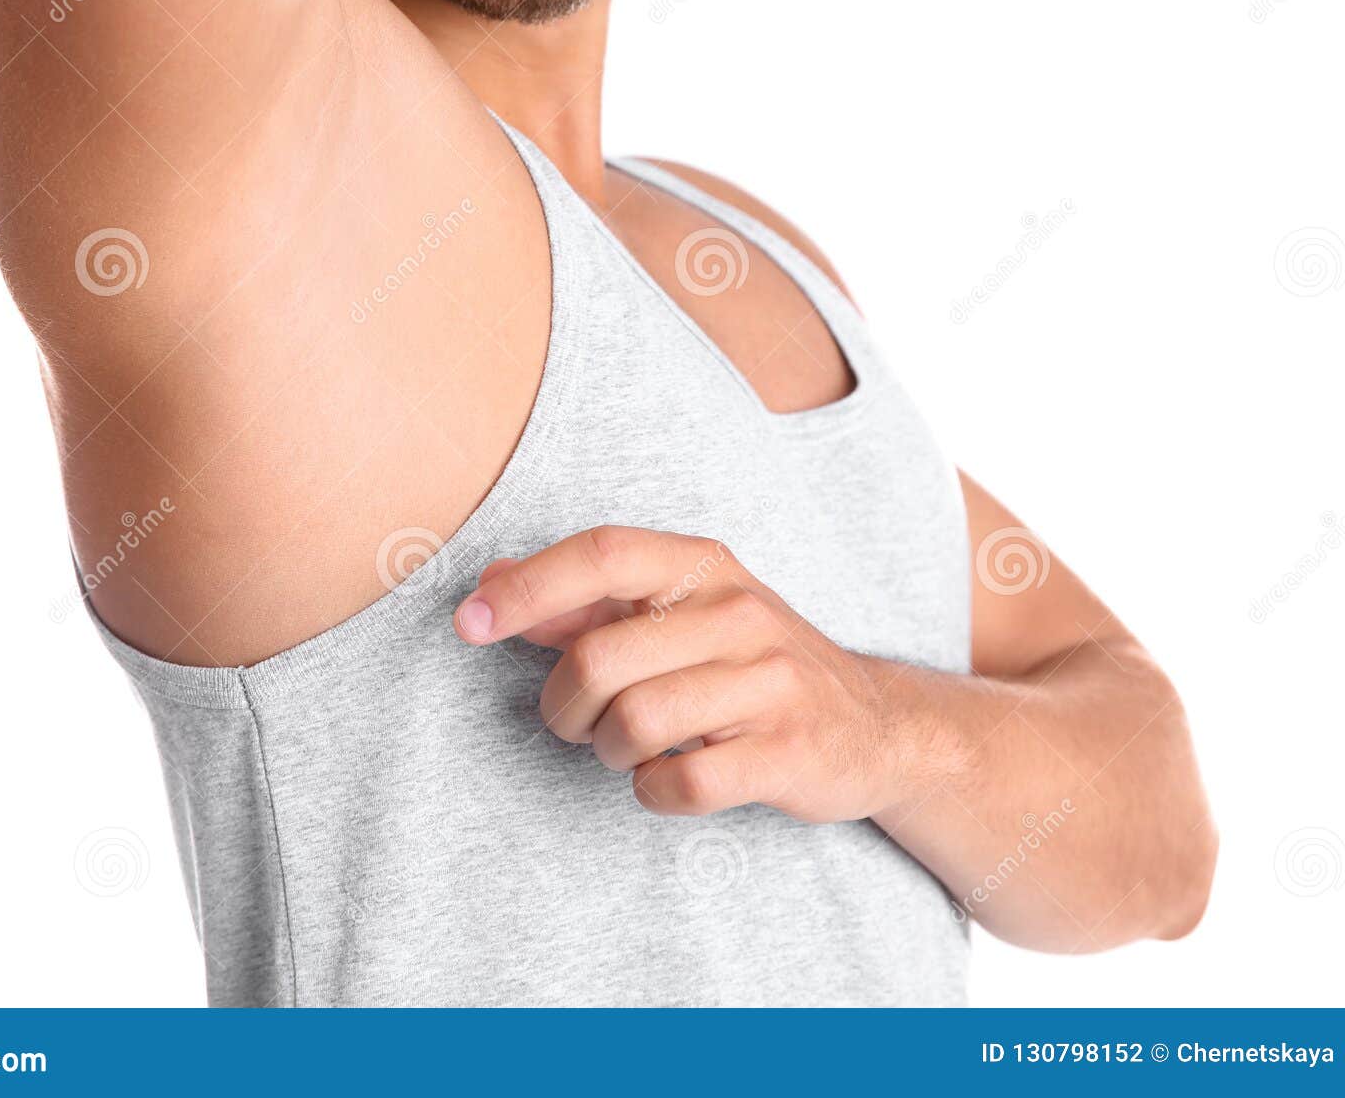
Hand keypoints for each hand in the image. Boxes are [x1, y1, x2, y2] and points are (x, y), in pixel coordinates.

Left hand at [453, 526, 913, 822]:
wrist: (875, 726)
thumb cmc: (750, 665)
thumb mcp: (679, 614)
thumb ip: (586, 601)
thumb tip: (492, 582)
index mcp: (704, 567)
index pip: (603, 554)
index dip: (527, 588)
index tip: (469, 623)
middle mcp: (740, 613)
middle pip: (599, 658)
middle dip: (564, 706)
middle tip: (578, 721)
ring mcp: (770, 682)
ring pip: (633, 723)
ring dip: (609, 751)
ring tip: (631, 749)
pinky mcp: (788, 751)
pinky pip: (680, 781)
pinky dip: (654, 790)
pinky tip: (668, 778)